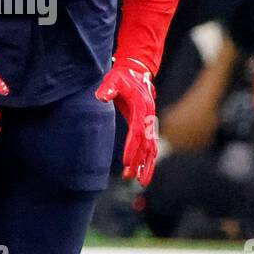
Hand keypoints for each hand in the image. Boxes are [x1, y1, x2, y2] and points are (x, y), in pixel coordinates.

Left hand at [96, 57, 157, 185]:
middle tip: (130, 177)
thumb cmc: (122, 76)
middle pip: (146, 144)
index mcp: (142, 107)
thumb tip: (101, 97)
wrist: (136, 71)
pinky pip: (150, 146)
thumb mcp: (113, 79)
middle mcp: (149, 117)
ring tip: (140, 182)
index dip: (132, 147)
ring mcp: (150, 122)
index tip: (126, 161)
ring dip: (147, 165)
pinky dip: (148, 160)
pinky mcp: (147, 125)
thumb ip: (108, 88)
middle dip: (139, 162)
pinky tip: (143, 172)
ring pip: (152, 148)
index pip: (138, 131)